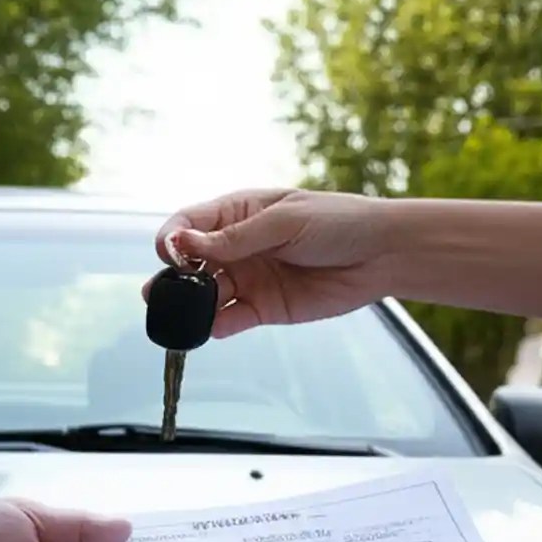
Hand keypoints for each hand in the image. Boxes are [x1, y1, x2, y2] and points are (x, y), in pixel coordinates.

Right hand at [142, 188, 392, 336]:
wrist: (382, 255)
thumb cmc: (337, 222)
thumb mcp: (284, 222)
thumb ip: (235, 238)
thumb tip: (184, 240)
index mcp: (237, 213)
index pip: (188, 223)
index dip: (172, 237)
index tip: (169, 252)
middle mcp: (236, 247)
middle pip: (189, 263)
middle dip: (172, 277)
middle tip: (159, 291)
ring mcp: (248, 278)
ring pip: (205, 295)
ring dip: (190, 305)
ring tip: (182, 314)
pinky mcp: (263, 308)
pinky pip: (231, 319)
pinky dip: (217, 326)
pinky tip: (212, 328)